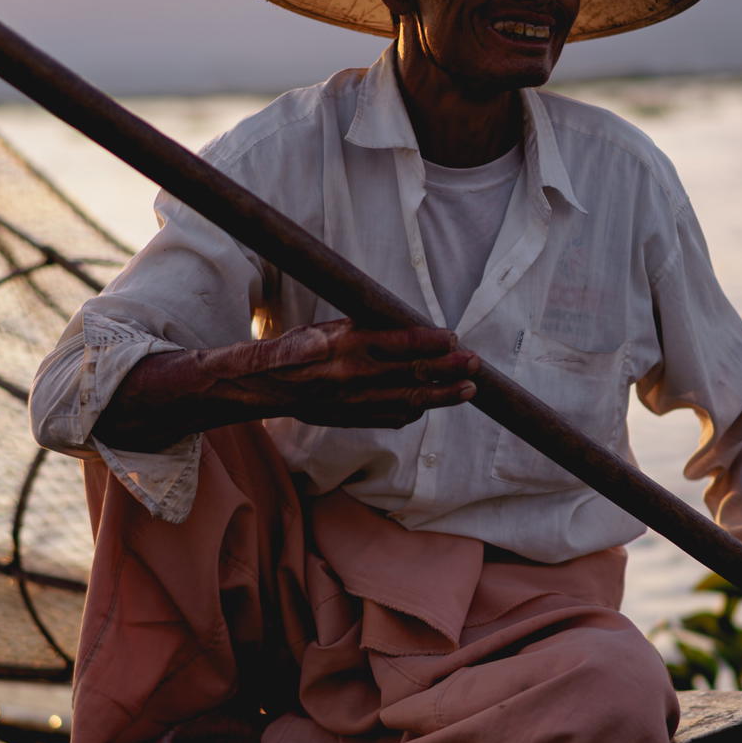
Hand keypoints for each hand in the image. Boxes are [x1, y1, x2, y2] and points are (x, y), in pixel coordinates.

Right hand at [229, 320, 479, 427]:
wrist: (267, 385)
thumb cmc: (299, 348)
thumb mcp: (328, 326)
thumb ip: (367, 328)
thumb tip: (407, 324)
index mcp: (348, 343)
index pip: (402, 342)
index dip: (433, 341)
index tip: (453, 337)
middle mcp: (355, 373)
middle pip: (414, 373)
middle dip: (449, 369)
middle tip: (474, 364)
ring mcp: (356, 400)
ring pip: (410, 400)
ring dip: (443, 395)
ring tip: (468, 389)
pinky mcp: (354, 418)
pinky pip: (394, 417)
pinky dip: (416, 410)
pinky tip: (432, 404)